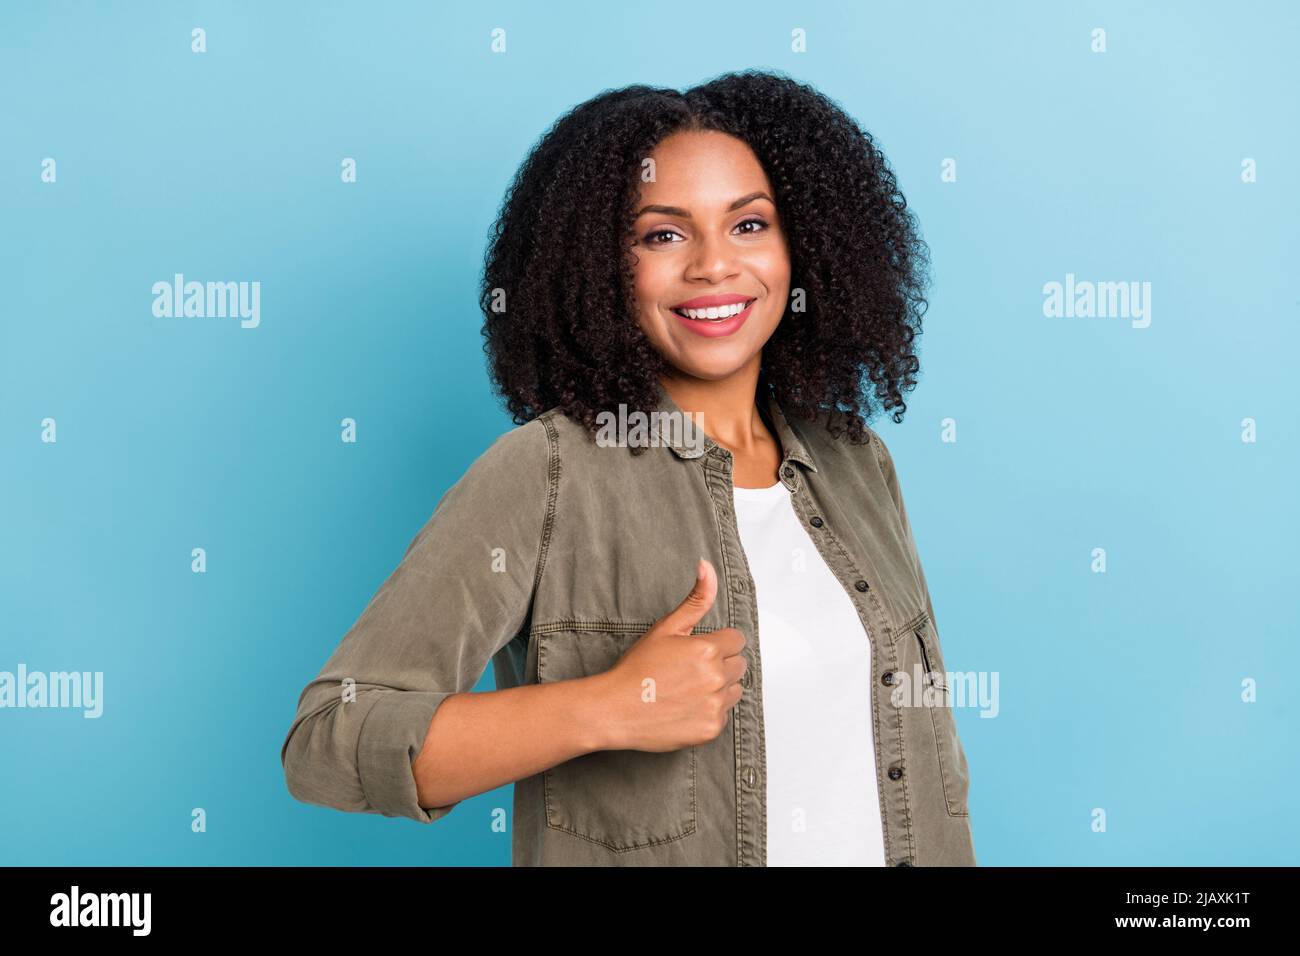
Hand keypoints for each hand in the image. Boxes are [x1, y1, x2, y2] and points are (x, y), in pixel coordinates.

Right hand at [594, 558, 746, 751]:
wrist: (616, 709)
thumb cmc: (637, 668)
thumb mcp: (666, 627)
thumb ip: (695, 598)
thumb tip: (706, 565)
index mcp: (708, 649)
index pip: (736, 640)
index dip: (717, 644)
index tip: (697, 651)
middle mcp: (716, 677)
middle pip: (739, 665)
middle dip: (720, 664)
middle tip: (690, 670)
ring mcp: (714, 705)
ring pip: (735, 690)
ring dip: (719, 688)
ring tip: (688, 689)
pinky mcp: (710, 729)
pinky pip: (723, 715)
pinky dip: (709, 712)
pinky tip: (685, 707)